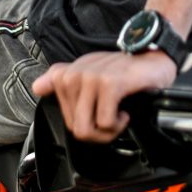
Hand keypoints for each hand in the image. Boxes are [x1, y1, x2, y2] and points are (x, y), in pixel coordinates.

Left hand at [32, 50, 176, 142]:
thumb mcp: (91, 74)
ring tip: (118, 115)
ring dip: (108, 131)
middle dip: (97, 132)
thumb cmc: (125, 71)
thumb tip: (37, 86)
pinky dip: (118, 124)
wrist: (154, 59)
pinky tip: (126, 111)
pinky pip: (104, 122)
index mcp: (69, 74)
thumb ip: (61, 79)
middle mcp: (76, 74)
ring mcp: (91, 77)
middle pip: (74, 128)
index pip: (63, 117)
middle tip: (113, 117)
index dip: (84, 123)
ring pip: (86, 129)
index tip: (98, 112)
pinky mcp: (109, 83)